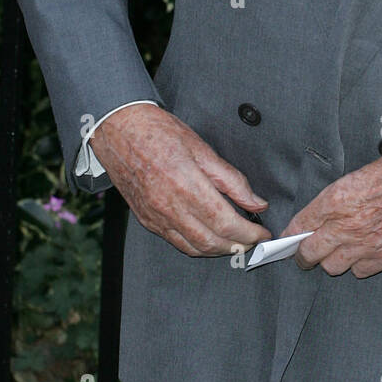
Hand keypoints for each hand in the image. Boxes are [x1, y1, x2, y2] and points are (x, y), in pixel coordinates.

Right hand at [90, 102, 271, 257]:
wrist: (119, 130)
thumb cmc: (159, 132)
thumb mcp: (202, 148)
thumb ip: (231, 179)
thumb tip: (256, 202)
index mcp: (186, 185)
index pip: (225, 222)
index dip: (249, 233)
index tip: (263, 232)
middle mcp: (169, 206)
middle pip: (211, 242)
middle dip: (238, 246)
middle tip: (254, 239)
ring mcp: (155, 217)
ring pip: (193, 248)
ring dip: (219, 251)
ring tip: (237, 242)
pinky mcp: (146, 220)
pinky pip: (176, 243)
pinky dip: (197, 246)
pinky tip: (210, 238)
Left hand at [279, 138, 381, 278]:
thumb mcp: (361, 172)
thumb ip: (339, 195)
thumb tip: (323, 210)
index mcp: (337, 198)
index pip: (300, 224)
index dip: (292, 233)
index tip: (290, 236)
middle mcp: (347, 225)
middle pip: (310, 253)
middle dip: (303, 254)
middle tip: (303, 253)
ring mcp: (366, 244)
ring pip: (332, 267)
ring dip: (331, 260)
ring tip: (335, 252)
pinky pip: (359, 272)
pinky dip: (357, 265)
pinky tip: (361, 253)